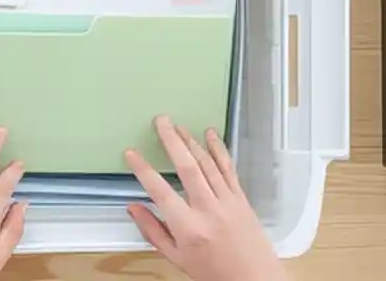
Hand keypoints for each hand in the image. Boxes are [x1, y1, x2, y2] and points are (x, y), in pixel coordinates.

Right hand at [124, 116, 286, 280]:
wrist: (254, 280)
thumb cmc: (213, 273)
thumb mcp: (176, 258)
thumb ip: (153, 231)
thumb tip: (133, 207)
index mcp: (188, 228)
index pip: (160, 191)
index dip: (143, 170)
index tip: (131, 154)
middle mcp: (208, 210)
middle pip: (187, 167)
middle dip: (172, 141)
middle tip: (160, 121)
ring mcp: (227, 202)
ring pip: (207, 164)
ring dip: (191, 141)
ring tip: (177, 125)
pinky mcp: (241, 198)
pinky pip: (228, 169)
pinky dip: (218, 149)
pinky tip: (210, 135)